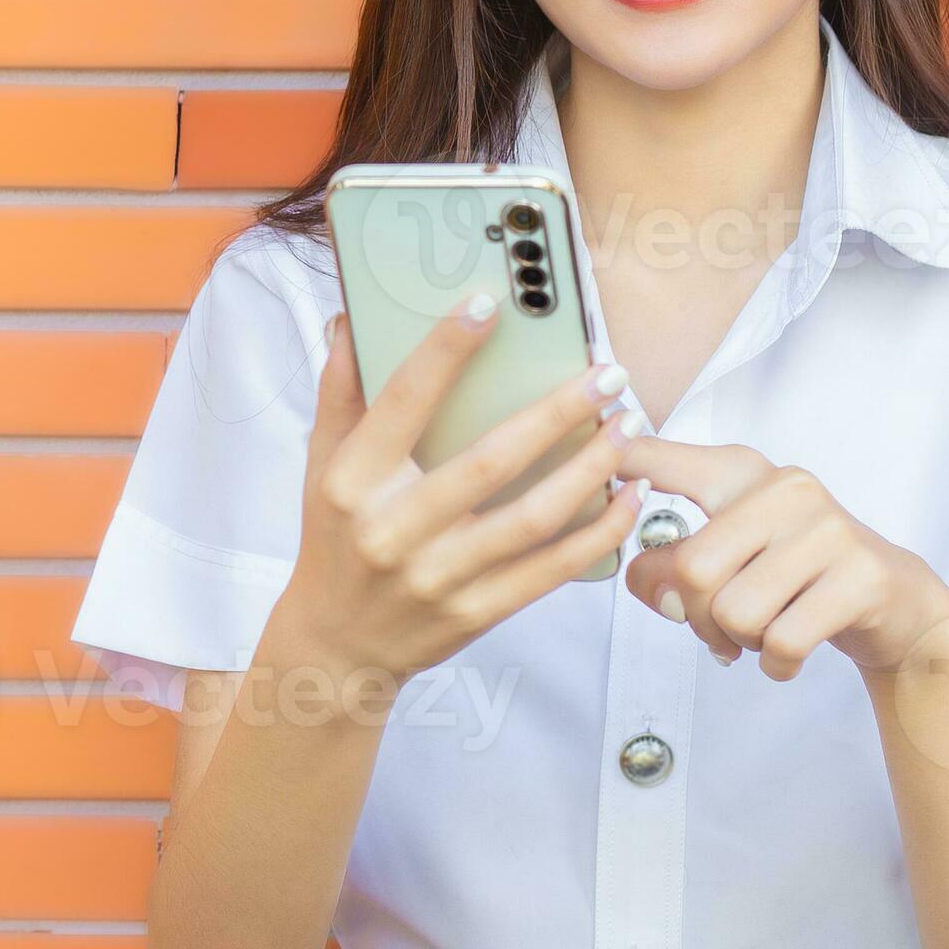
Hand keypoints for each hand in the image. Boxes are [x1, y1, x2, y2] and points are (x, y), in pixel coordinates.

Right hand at [272, 302, 650, 691]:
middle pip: (490, 461)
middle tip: (606, 374)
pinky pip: (550, 571)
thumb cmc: (333, 540)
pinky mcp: (475, 612)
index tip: (489, 304)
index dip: (444, 350)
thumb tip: (350, 321)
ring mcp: (438, 577)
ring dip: (591, 469)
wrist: (336, 644)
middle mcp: (393, 530)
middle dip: (557, 412)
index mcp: (352, 482)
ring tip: (627, 427)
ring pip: (532, 517)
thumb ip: (340, 392)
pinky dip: (597, 534)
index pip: (402, 402)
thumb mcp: (321, 466)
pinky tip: (628, 497)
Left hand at [611, 436, 948, 682]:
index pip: (662, 458)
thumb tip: (642, 582)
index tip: (595, 443)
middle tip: (722, 632)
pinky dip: (777, 665)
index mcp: (741, 474)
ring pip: (736, 612)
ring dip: (742, 644)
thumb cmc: (797, 578)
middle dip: (698, 620)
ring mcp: (828, 530)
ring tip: (765, 635)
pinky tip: (789, 654)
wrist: (897, 605)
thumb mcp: (732, 559)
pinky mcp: (861, 577)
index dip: (621, 458)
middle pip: (692, 570)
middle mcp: (785, 489)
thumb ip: (672, 564)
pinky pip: (784, 641)